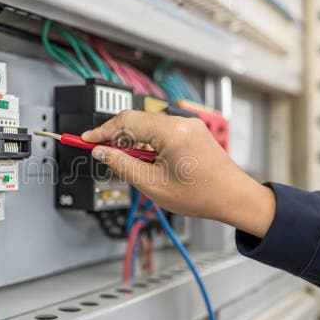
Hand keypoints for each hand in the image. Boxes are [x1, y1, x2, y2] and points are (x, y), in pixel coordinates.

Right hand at [81, 110, 275, 237]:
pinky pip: (161, 132)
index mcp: (172, 132)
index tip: (85, 139)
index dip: (101, 131)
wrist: (235, 198)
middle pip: (135, 121)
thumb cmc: (202, 196)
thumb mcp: (153, 185)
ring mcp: (188, 125)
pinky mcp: (192, 132)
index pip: (125, 121)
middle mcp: (181, 122)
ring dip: (134, 144)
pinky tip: (149, 165)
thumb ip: (123, 165)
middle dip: (116, 138)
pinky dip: (149, 145)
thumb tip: (101, 152)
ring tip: (135, 169)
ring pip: (148, 127)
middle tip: (102, 155)